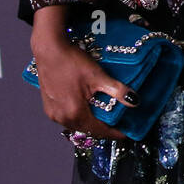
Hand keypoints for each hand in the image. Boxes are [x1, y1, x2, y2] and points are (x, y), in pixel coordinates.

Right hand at [30, 14, 133, 140]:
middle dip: (103, 129)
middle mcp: (62, 118)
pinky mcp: (49, 107)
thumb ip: (117, 90)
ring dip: (90, 123)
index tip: (126, 134)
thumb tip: (134, 101)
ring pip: (77, 125)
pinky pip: (67, 118)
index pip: (99, 131)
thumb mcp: (98, 76)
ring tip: (104, 116)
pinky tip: (86, 108)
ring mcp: (53, 113)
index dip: (114, 133)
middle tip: (117, 124)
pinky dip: (79, 116)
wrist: (49, 50)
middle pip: (88, 130)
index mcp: (75, 113)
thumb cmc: (71, 61)